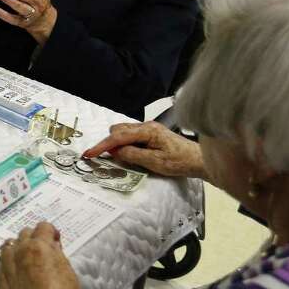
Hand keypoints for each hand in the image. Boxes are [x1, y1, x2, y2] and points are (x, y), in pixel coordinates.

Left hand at [0, 222, 79, 288]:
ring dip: (18, 248)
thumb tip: (52, 244)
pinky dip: (9, 264)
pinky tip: (17, 273)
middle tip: (43, 251)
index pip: (43, 227)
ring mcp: (6, 267)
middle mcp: (19, 252)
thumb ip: (59, 255)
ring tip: (27, 259)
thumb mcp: (69, 275)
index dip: (51, 232)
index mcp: (38, 247)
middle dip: (35, 238)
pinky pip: (2, 264)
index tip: (56, 241)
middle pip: (24, 234)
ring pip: (8, 246)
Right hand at [83, 121, 205, 179]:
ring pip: (123, 133)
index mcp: (147, 131)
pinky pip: (131, 137)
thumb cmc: (180, 161)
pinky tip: (129, 155)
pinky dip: (125, 145)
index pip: (118, 137)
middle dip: (108, 143)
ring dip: (117, 144)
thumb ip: (131, 155)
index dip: (102, 145)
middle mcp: (146, 126)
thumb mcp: (154, 162)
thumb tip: (114, 151)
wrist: (199, 160)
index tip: (90, 154)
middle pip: (118, 130)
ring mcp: (149, 129)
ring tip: (120, 158)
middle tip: (104, 158)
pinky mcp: (151, 135)